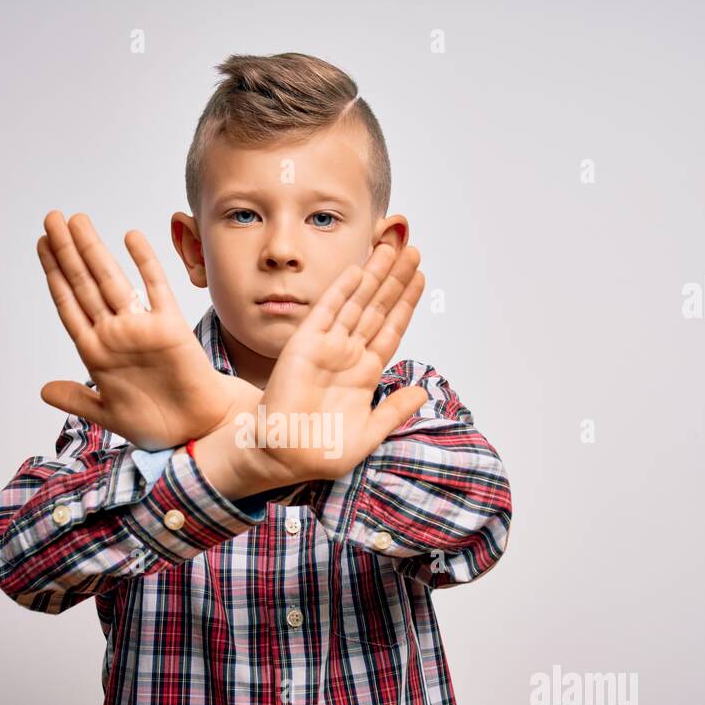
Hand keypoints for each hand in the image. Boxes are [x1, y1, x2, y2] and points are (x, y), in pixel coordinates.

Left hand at [36, 211, 260, 449]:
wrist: (197, 430)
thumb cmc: (158, 423)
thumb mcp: (108, 414)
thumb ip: (77, 399)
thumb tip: (44, 391)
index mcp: (96, 352)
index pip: (69, 303)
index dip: (54, 273)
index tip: (42, 244)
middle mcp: (115, 334)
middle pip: (84, 284)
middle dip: (65, 250)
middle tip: (51, 217)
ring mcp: (141, 328)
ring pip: (111, 280)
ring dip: (93, 249)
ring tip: (76, 221)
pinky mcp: (170, 327)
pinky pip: (155, 289)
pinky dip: (144, 263)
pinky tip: (131, 238)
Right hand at [196, 242, 428, 496]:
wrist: (283, 456)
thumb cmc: (321, 451)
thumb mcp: (369, 434)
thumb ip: (394, 411)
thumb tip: (421, 392)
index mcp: (365, 374)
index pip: (391, 330)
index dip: (406, 304)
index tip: (420, 278)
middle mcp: (348, 355)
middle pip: (377, 308)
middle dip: (394, 279)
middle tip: (411, 250)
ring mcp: (327, 347)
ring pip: (357, 302)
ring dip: (374, 275)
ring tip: (392, 248)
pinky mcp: (305, 344)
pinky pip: (327, 311)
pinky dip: (342, 290)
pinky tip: (357, 270)